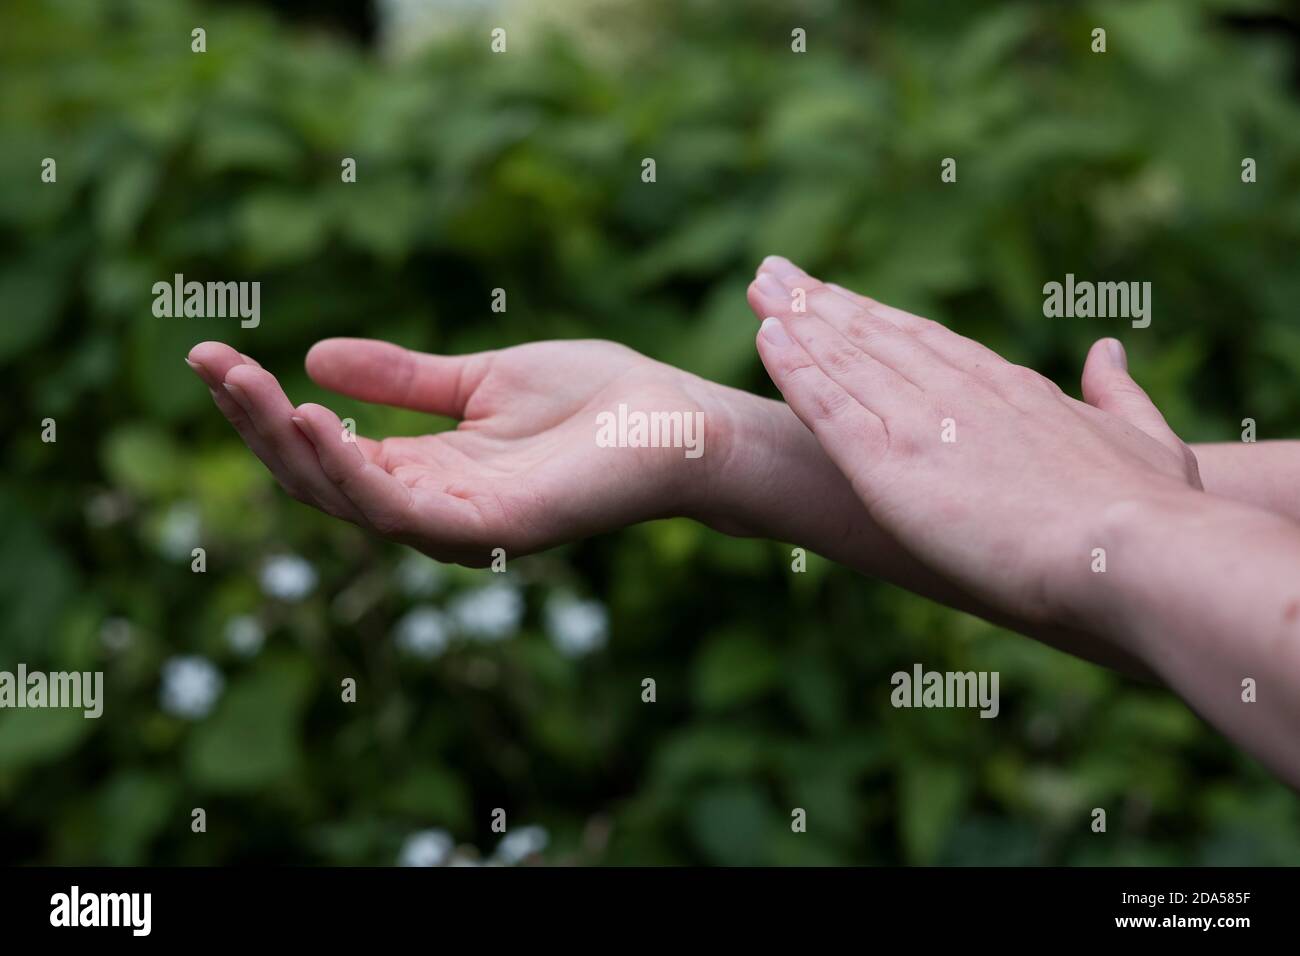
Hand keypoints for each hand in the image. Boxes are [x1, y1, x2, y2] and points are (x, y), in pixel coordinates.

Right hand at [186, 338, 726, 563]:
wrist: (678, 416)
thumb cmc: (595, 398)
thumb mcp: (480, 379)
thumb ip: (404, 380)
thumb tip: (315, 357)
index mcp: (428, 470)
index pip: (325, 450)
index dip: (265, 409)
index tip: (212, 354)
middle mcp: (434, 507)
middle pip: (320, 479)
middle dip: (257, 424)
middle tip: (208, 362)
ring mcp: (463, 526)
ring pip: (349, 499)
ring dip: (288, 444)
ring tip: (245, 385)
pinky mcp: (498, 532)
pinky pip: (404, 511)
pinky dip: (353, 471)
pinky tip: (314, 420)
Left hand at [746, 256, 1202, 633]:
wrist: (1128, 550)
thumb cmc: (1147, 508)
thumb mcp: (1142, 438)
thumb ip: (1114, 392)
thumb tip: (1107, 350)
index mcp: (1008, 388)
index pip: (927, 340)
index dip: (876, 316)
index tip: (841, 296)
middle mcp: (957, 392)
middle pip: (874, 335)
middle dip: (821, 302)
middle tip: (776, 270)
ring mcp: (921, 423)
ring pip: (844, 359)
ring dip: (796, 321)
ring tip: (759, 287)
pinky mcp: (889, 463)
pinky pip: (826, 406)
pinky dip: (793, 370)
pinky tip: (764, 338)